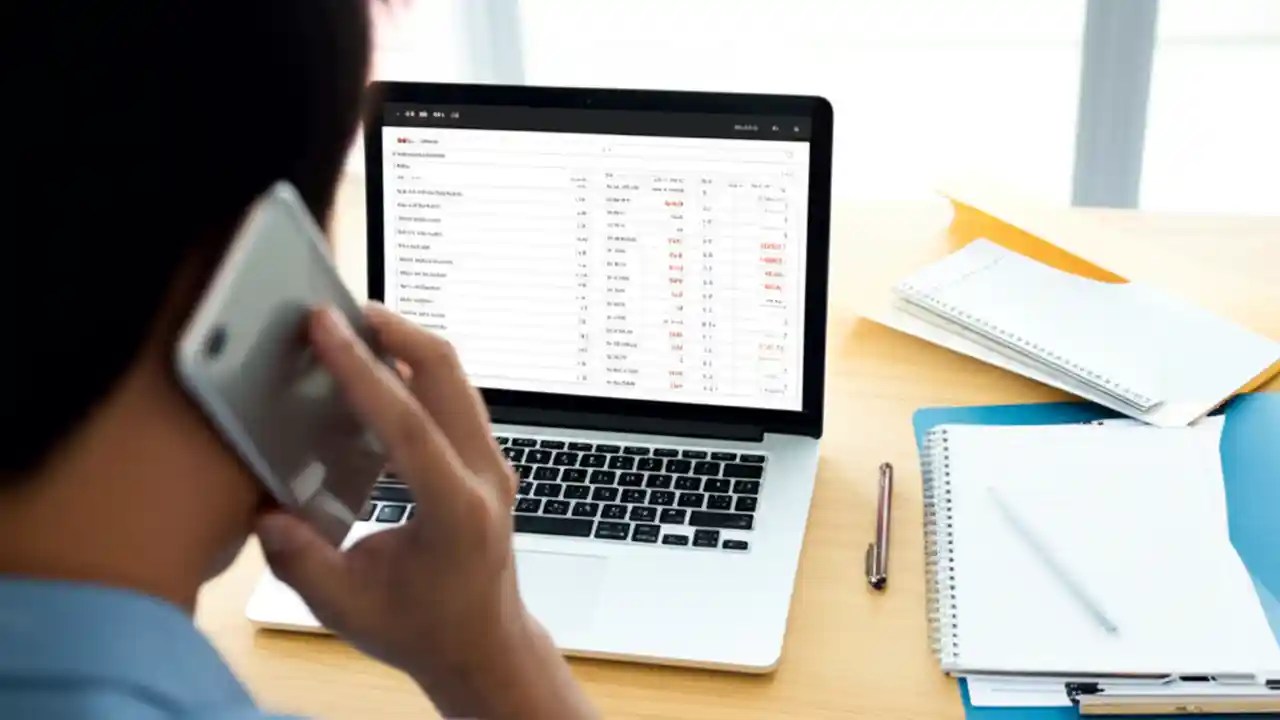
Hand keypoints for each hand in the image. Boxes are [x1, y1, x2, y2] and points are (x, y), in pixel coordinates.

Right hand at [255, 304, 595, 719]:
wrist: (484, 646)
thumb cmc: (424, 631)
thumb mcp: (347, 609)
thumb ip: (300, 561)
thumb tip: (263, 510)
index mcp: (458, 513)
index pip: (410, 426)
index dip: (363, 373)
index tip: (327, 328)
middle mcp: (487, 479)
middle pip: (448, 378)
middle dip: (394, 332)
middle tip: (340, 312)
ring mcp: (494, 466)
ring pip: (457, 380)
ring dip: (407, 346)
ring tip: (354, 331)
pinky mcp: (486, 462)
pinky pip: (456, 398)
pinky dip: (418, 372)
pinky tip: (379, 373)